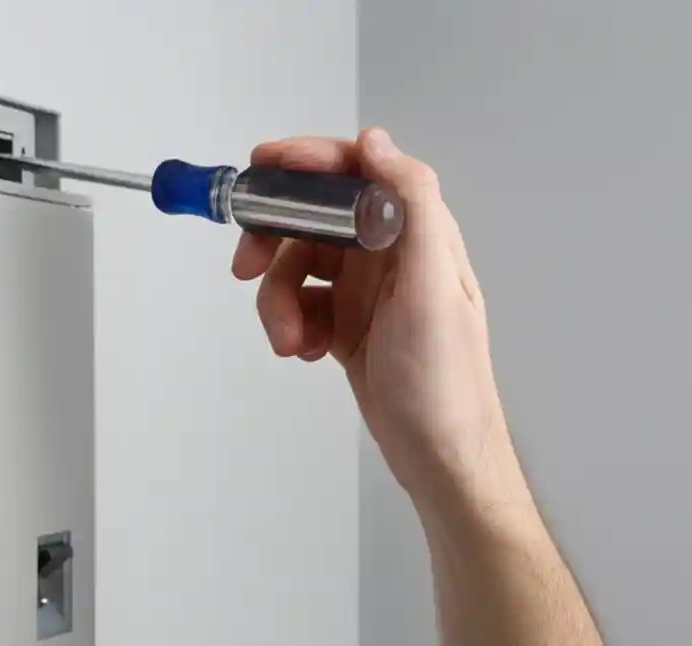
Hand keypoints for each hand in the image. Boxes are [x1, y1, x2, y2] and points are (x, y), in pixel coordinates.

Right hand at [234, 127, 512, 502]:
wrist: (440, 455)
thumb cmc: (445, 383)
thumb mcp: (431, 288)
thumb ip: (410, 206)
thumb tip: (376, 142)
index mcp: (415, 234)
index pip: (357, 172)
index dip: (307, 161)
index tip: (263, 166)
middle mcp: (389, 254)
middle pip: (313, 218)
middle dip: (273, 240)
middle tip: (246, 265)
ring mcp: (366, 289)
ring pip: (297, 266)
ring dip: (277, 299)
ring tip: (287, 339)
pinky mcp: (347, 322)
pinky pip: (300, 305)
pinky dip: (289, 324)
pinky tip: (305, 350)